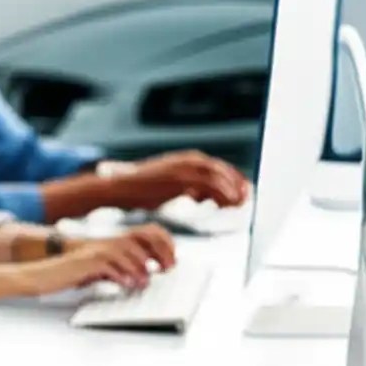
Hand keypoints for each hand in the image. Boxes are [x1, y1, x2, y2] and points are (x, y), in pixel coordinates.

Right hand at [37, 224, 174, 293]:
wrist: (47, 274)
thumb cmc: (75, 272)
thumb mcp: (103, 266)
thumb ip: (121, 265)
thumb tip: (147, 273)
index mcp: (114, 242)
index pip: (146, 232)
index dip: (163, 243)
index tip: (172, 260)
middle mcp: (108, 242)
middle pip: (140, 239)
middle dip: (158, 253)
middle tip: (166, 270)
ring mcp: (98, 251)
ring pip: (127, 253)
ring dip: (140, 268)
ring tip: (144, 283)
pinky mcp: (88, 263)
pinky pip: (109, 266)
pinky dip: (121, 276)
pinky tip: (126, 284)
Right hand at [108, 151, 247, 210]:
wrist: (122, 189)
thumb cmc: (143, 190)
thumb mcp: (170, 185)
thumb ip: (188, 186)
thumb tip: (202, 196)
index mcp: (186, 159)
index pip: (218, 166)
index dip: (233, 179)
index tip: (241, 193)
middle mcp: (188, 160)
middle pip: (222, 169)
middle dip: (236, 184)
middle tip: (243, 200)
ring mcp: (184, 168)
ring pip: (219, 177)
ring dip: (231, 190)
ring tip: (235, 205)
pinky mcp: (181, 179)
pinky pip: (210, 186)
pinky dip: (221, 195)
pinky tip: (223, 206)